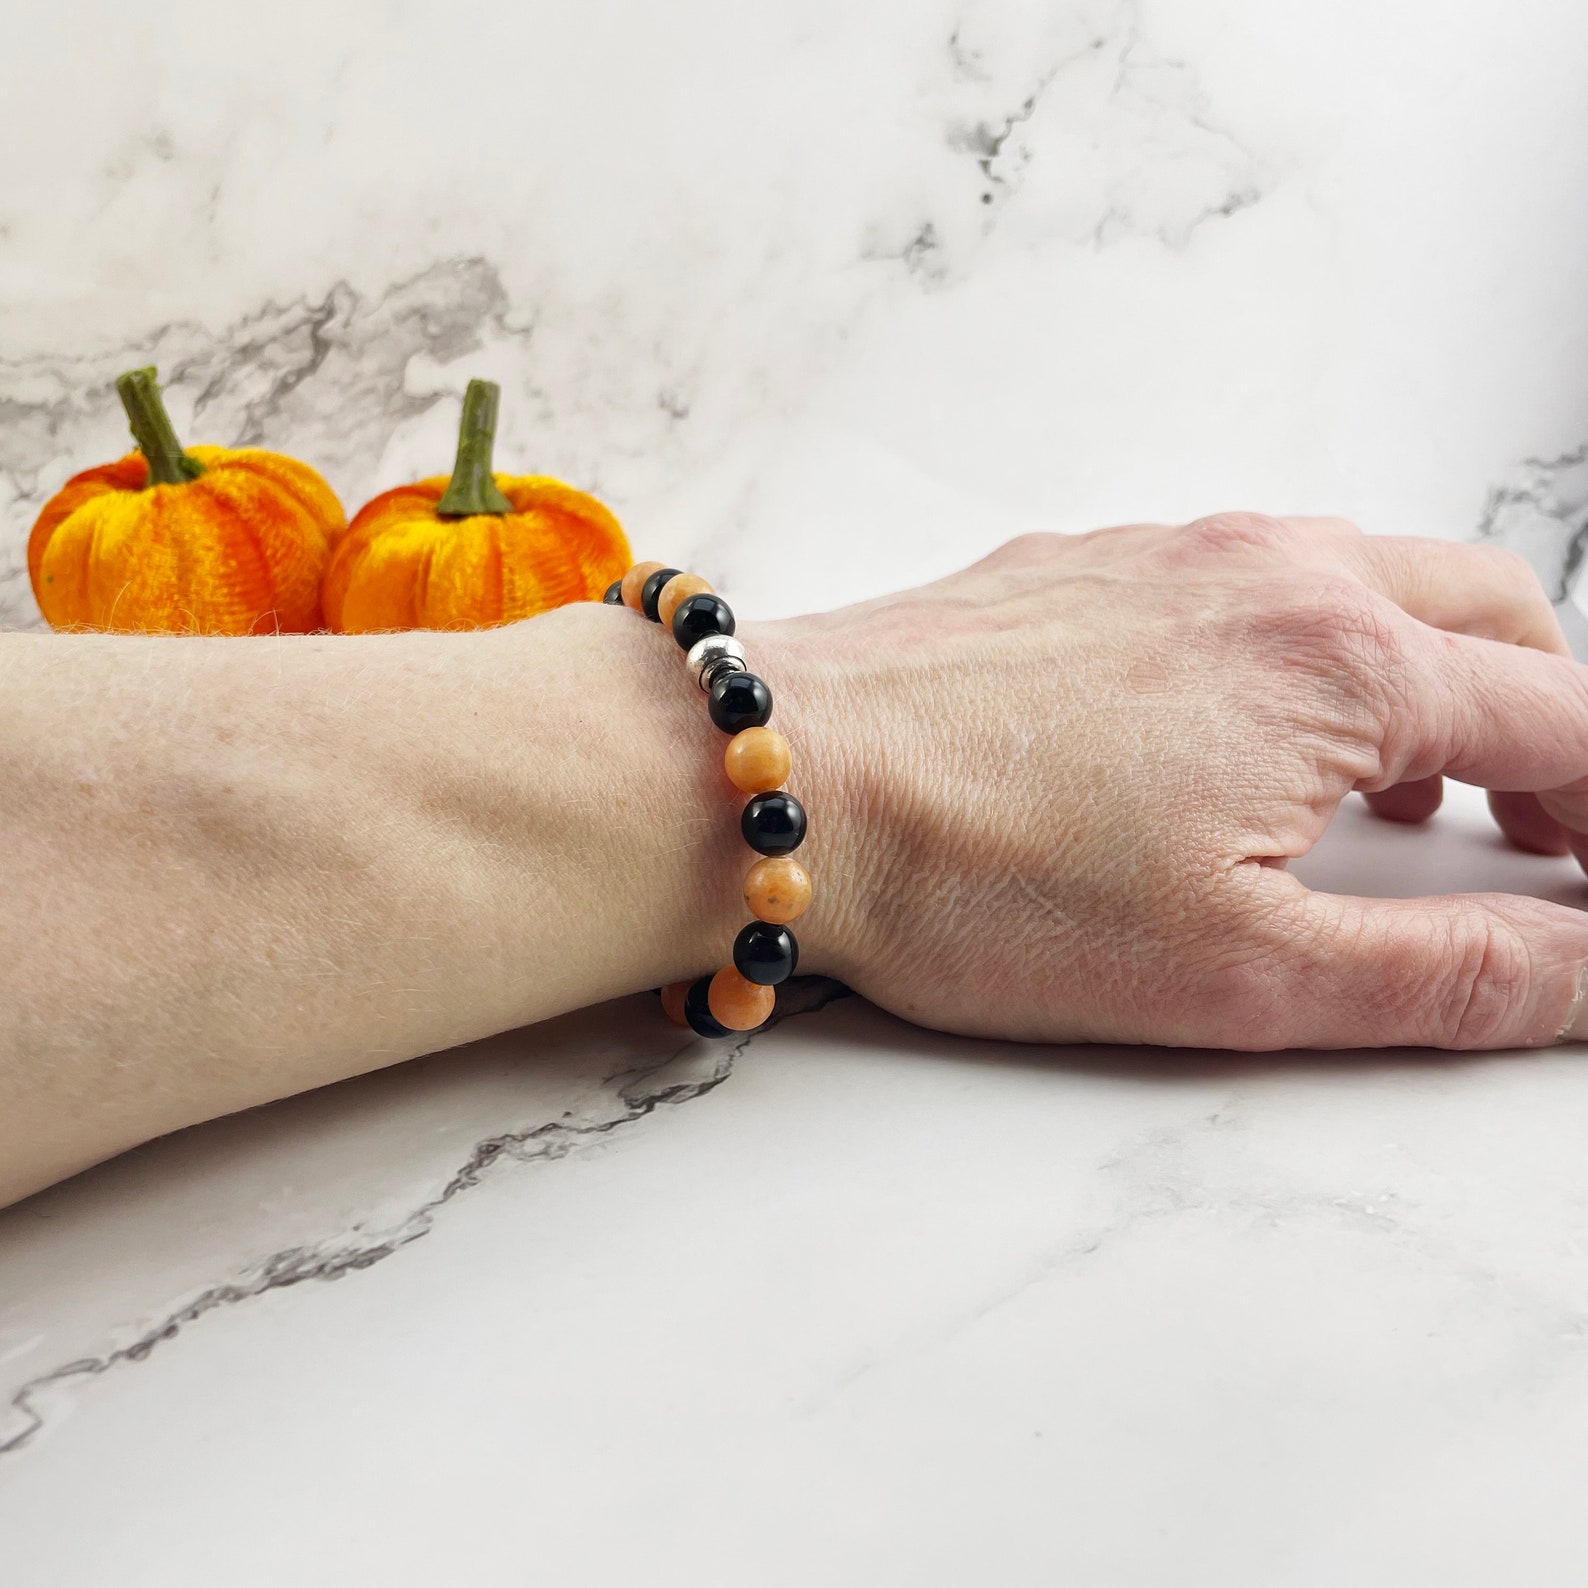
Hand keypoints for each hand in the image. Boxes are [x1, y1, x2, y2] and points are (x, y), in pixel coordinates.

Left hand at [767, 514, 1587, 1049]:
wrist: (784, 780)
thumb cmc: (986, 878)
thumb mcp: (1245, 972)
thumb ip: (1452, 973)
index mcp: (1343, 661)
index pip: (1564, 718)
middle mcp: (1270, 571)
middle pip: (1488, 614)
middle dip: (1545, 717)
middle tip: (1543, 828)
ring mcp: (1167, 551)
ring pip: (1367, 575)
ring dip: (1426, 672)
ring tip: (1405, 794)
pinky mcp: (1081, 562)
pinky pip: (1244, 573)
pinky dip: (1304, 641)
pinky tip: (1242, 732)